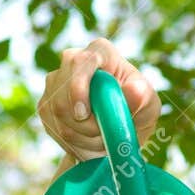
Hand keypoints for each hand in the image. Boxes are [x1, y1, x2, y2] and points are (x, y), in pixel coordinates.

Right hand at [37, 37, 160, 165]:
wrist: (121, 128)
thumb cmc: (138, 109)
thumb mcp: (149, 105)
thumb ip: (142, 96)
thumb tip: (133, 89)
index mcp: (100, 52)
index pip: (80, 62)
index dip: (77, 86)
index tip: (82, 114)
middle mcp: (72, 60)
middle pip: (63, 92)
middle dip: (83, 124)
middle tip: (104, 137)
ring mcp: (55, 82)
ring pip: (57, 114)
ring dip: (82, 136)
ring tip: (102, 140)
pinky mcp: (46, 105)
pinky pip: (53, 128)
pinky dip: (72, 142)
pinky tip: (88, 142)